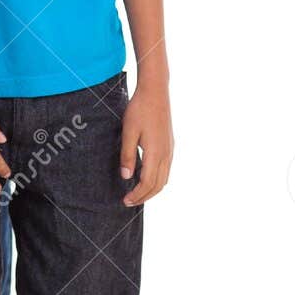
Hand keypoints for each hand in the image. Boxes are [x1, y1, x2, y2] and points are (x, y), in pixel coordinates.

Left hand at [120, 82, 173, 205]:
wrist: (156, 92)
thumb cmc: (139, 110)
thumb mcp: (128, 132)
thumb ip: (127, 155)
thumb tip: (126, 177)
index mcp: (156, 153)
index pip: (147, 183)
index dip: (137, 195)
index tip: (125, 200)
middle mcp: (166, 154)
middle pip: (158, 185)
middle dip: (144, 197)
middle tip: (128, 202)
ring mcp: (170, 150)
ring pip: (164, 179)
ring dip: (152, 190)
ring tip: (137, 194)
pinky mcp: (170, 145)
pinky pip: (166, 170)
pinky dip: (157, 180)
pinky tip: (147, 178)